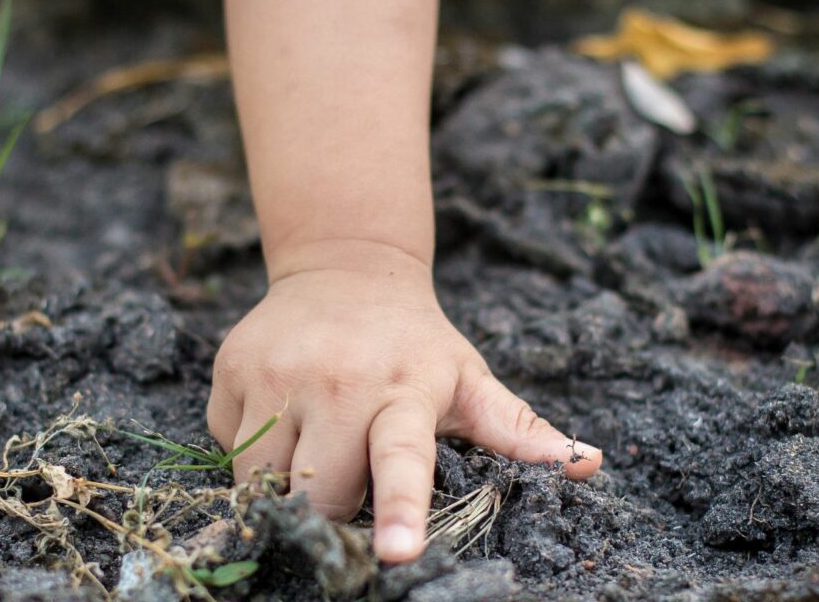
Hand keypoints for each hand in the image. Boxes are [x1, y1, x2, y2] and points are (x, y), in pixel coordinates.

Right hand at [206, 242, 601, 562]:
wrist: (344, 266)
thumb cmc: (416, 341)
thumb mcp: (469, 377)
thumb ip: (519, 428)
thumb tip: (590, 464)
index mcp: (404, 390)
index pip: (401, 459)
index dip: (399, 508)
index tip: (396, 553)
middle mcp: (336, 380)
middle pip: (319, 491)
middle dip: (331, 507)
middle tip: (347, 477)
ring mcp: (276, 372)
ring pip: (261, 478)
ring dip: (283, 484)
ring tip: (312, 444)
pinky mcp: (231, 369)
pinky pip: (228, 444)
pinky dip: (253, 448)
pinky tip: (282, 412)